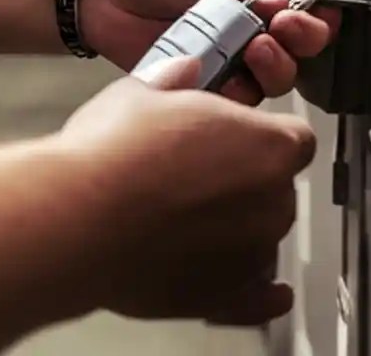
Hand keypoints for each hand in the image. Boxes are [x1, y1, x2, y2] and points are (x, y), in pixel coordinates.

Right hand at [58, 58, 315, 324]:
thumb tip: (183, 72)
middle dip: (245, 179)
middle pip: (276, 187)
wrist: (76, 220)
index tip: (236, 134)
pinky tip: (270, 293)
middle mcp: (272, 203)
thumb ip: (174, 81)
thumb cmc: (111, 155)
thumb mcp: (141, 92)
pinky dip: (263, 294)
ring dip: (237, 227)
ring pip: (260, 236)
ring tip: (182, 218)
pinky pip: (260, 298)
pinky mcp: (223, 296)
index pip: (294, 137)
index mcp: (268, 147)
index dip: (262, 134)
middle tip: (194, 172)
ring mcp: (251, 254)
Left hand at [79, 0, 337, 103]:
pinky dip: (240, 91)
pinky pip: (242, 96)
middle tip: (284, 28)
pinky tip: (226, 76)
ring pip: (282, 71)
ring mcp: (238, 48)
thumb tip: (283, 2)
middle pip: (305, 37)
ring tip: (256, 50)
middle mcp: (256, 14)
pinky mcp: (215, 78)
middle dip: (305, 36)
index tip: (306, 6)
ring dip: (277, 64)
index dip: (320, 2)